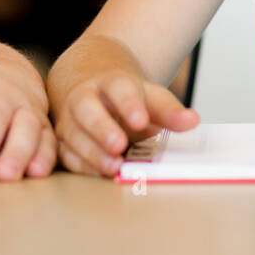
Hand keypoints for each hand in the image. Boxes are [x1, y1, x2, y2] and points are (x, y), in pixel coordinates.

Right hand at [55, 71, 197, 176]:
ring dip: (91, 151)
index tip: (141, 119)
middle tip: (120, 145)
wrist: (88, 81)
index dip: (129, 104)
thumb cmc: (123, 95)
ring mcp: (70, 118)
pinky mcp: (62, 139)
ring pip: (74, 133)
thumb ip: (168, 111)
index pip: (119, 88)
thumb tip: (192, 121)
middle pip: (87, 109)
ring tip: (112, 166)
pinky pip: (66, 152)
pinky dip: (81, 164)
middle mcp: (84, 97)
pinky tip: (98, 173)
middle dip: (102, 128)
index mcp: (110, 82)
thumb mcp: (149, 96)